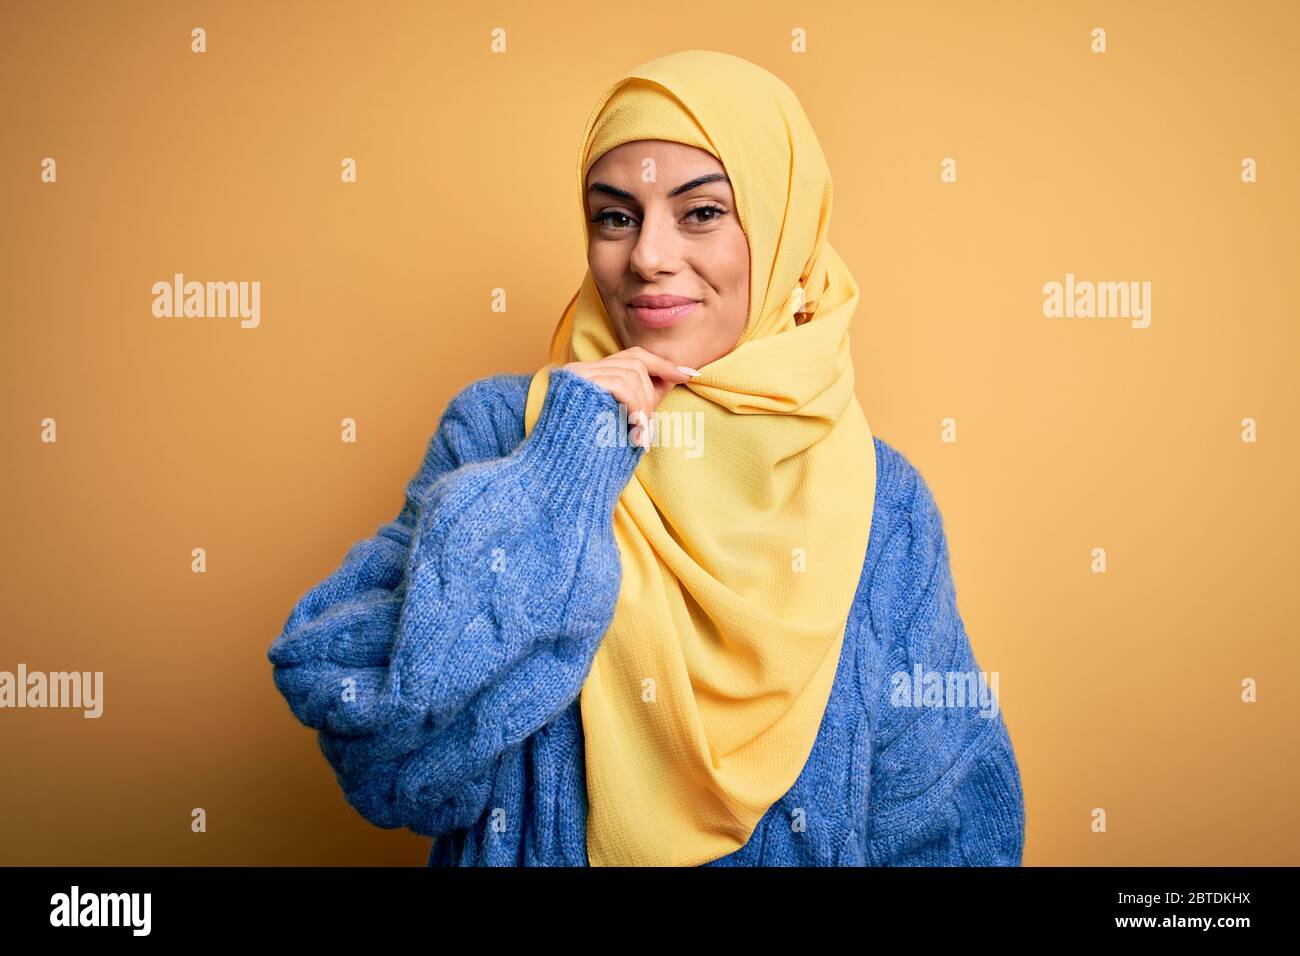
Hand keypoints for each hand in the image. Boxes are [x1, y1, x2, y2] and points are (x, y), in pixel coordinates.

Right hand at [562, 347, 699, 448]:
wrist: (556, 470)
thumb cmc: (589, 449)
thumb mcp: (622, 420)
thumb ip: (643, 399)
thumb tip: (678, 378)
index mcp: (594, 375)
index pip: (635, 355)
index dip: (664, 364)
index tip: (691, 374)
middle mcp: (583, 368)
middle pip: (636, 361)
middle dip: (651, 393)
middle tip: (648, 428)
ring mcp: (578, 373)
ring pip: (631, 374)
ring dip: (644, 406)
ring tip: (640, 435)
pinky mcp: (576, 382)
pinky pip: (620, 385)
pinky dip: (635, 405)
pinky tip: (635, 427)